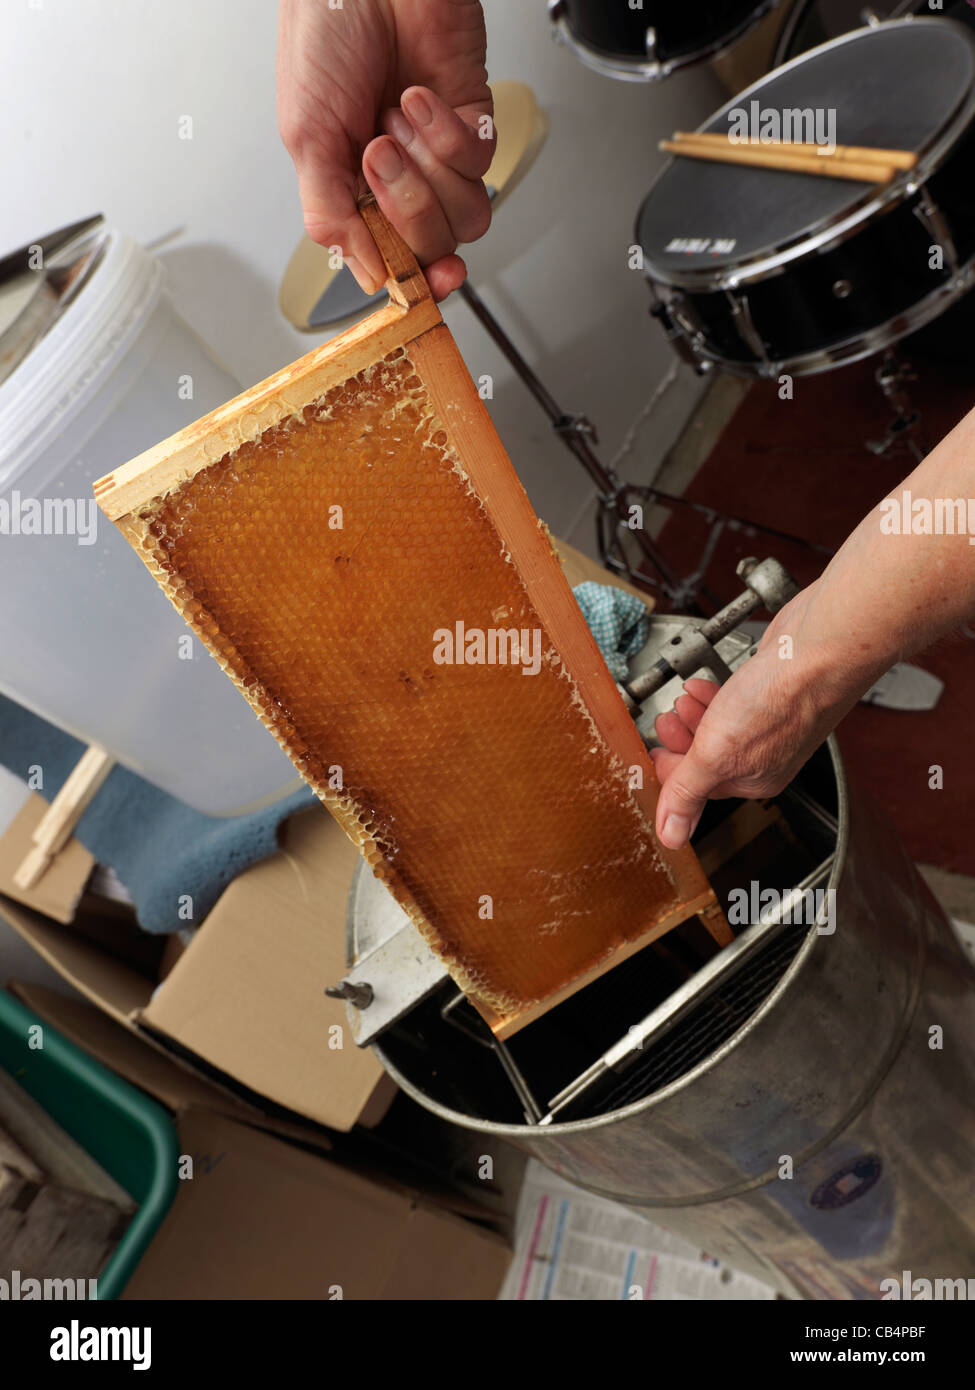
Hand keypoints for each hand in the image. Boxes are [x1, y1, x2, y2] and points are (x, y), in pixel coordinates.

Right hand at [277, 0, 494, 300]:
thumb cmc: (323, 36)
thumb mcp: (304, 137)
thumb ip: (330, 216)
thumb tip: (367, 275)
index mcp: (354, 191)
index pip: (395, 261)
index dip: (411, 279)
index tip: (414, 283)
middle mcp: (401, 178)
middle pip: (433, 244)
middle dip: (407, 206)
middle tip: (378, 153)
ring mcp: (438, 151)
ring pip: (465, 214)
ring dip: (429, 173)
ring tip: (395, 121)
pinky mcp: (472, 118)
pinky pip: (478, 160)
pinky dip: (447, 133)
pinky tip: (419, 98)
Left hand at [649, 586, 879, 849]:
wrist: (818, 649)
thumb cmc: (779, 700)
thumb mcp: (715, 753)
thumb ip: (688, 792)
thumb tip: (671, 836)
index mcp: (756, 780)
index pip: (701, 789)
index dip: (672, 771)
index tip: (653, 753)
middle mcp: (766, 755)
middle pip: (709, 757)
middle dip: (682, 740)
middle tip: (665, 723)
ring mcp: (770, 722)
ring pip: (720, 727)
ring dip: (694, 716)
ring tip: (682, 701)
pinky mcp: (770, 691)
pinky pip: (733, 701)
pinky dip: (712, 696)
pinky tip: (702, 685)